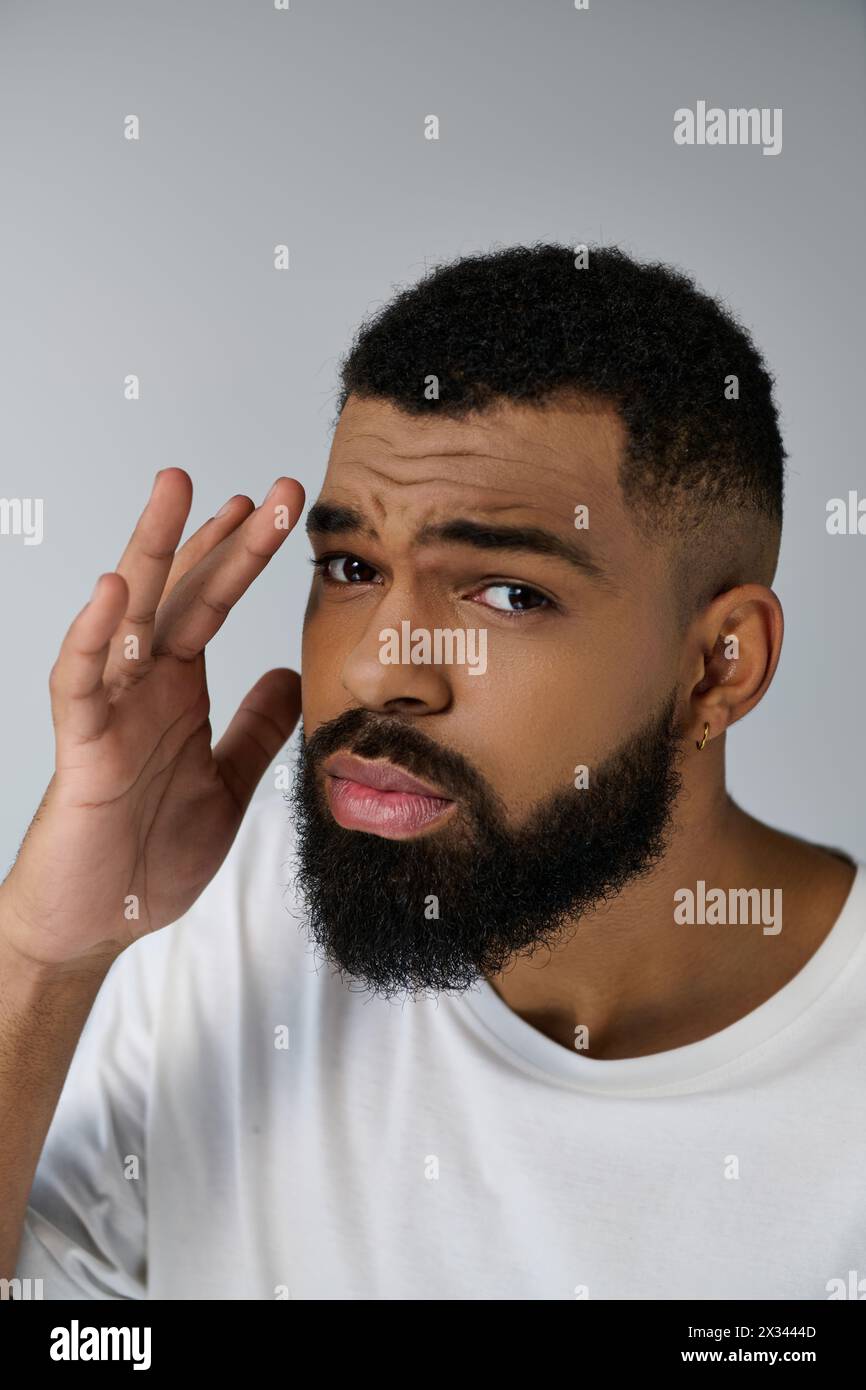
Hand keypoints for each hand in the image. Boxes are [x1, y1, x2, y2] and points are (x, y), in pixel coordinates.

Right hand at [0, 468, 303, 970]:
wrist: (99, 922)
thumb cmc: (151, 853)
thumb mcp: (227, 784)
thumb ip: (255, 729)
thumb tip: (290, 674)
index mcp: (177, 690)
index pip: (212, 604)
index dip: (244, 557)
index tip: (280, 510)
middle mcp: (143, 686)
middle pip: (179, 593)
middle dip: (218, 537)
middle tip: (267, 489)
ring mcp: (109, 711)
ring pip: (128, 617)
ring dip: (152, 552)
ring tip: (178, 492)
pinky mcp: (81, 749)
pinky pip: (80, 684)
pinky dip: (94, 638)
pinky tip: (112, 592)